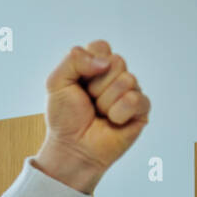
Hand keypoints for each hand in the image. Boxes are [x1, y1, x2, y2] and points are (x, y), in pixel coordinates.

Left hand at [33, 41, 149, 193]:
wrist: (71, 148)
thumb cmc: (64, 119)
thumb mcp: (56, 83)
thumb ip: (73, 59)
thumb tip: (105, 62)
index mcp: (96, 67)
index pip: (101, 47)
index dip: (88, 64)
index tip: (78, 84)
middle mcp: (115, 77)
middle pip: (117, 62)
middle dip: (96, 85)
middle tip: (88, 102)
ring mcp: (130, 92)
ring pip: (127, 80)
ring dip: (105, 102)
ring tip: (98, 114)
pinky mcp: (141, 110)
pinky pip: (135, 100)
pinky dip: (118, 113)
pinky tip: (112, 122)